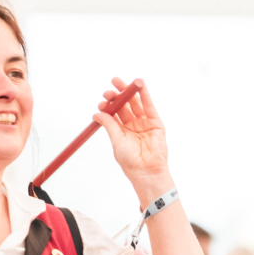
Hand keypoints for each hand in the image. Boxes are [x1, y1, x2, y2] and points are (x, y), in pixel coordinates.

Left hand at [93, 78, 172, 204]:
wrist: (146, 171)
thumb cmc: (130, 161)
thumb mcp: (116, 141)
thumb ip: (109, 125)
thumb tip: (97, 113)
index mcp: (122, 131)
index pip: (114, 113)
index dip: (108, 105)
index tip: (102, 102)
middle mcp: (133, 125)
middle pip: (124, 105)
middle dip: (116, 96)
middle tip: (109, 91)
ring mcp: (144, 123)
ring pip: (135, 103)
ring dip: (128, 91)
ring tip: (119, 83)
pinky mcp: (156, 122)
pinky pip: (149, 106)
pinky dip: (145, 94)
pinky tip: (139, 84)